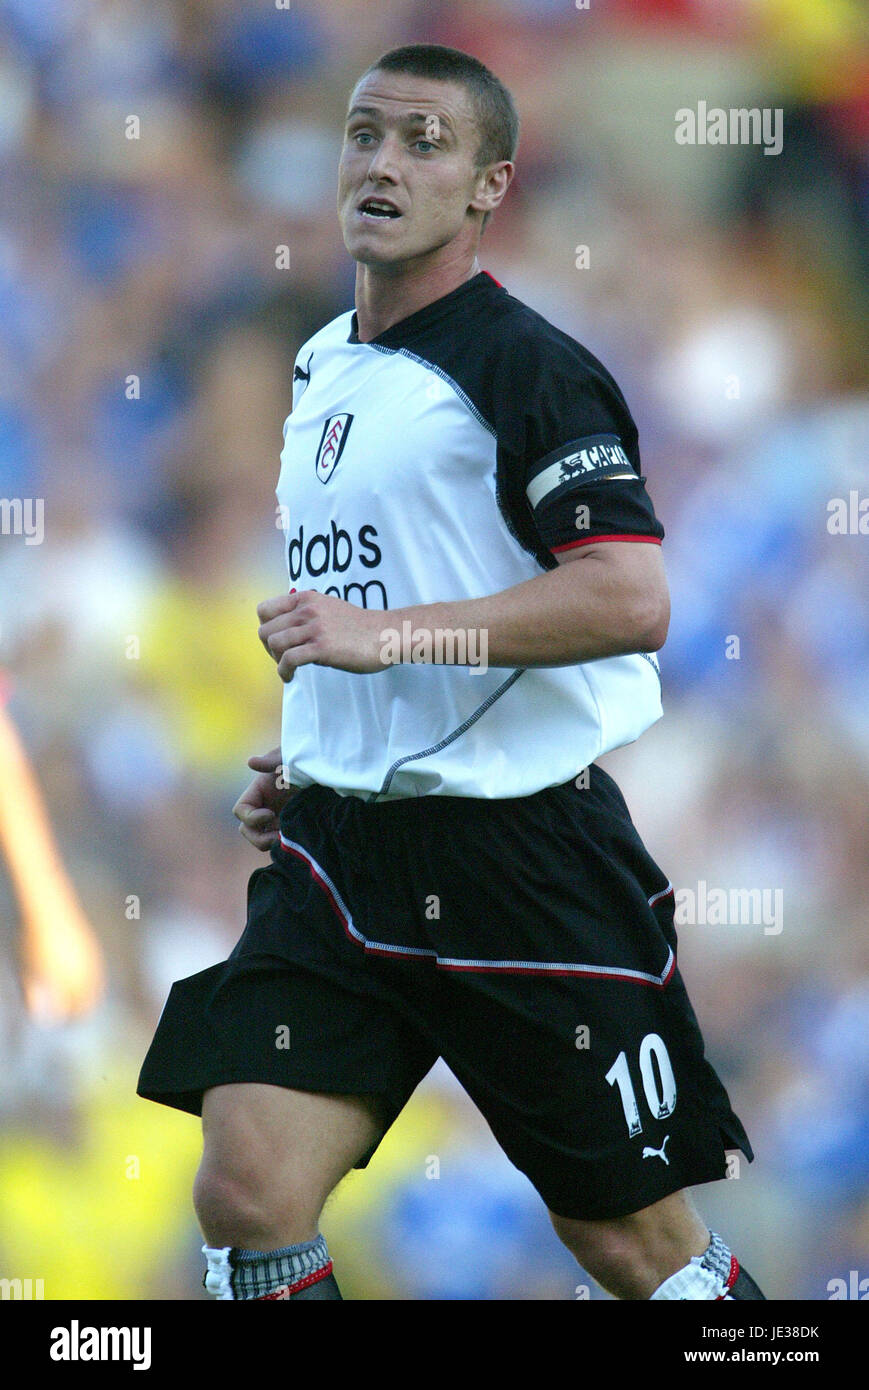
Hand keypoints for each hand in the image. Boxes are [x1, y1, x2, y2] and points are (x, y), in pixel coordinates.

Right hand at [232, 747, 300, 849]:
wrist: (329, 766)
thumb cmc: (306, 756)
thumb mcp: (290, 756)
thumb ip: (273, 760)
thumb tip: (251, 762)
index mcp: (259, 790)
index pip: (241, 810)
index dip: (251, 817)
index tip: (271, 814)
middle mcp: (265, 806)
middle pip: (248, 830)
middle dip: (260, 838)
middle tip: (280, 837)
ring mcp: (278, 818)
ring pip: (265, 840)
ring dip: (275, 843)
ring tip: (294, 840)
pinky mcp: (292, 826)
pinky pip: (283, 842)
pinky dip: (288, 846)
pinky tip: (302, 841)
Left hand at [257, 590, 388, 681]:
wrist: (385, 635)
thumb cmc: (358, 627)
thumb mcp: (328, 608)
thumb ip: (307, 613)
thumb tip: (285, 628)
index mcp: (306, 598)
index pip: (264, 610)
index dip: (266, 628)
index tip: (276, 642)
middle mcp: (307, 610)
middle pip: (265, 630)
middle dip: (268, 649)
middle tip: (281, 659)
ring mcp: (314, 628)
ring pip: (274, 644)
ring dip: (276, 661)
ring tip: (288, 669)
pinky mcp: (321, 647)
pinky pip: (289, 660)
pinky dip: (284, 672)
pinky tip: (291, 677)